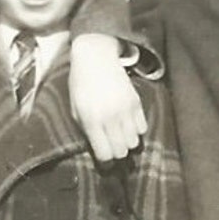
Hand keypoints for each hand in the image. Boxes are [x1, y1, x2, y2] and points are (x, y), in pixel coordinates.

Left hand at [68, 34, 146, 161]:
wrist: (95, 58)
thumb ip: (86, 131)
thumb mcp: (75, 110)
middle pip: (122, 151)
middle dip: (116, 152)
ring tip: (119, 135)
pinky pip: (143, 128)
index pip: (105, 154)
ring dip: (127, 142)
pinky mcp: (136, 102)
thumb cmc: (80, 85)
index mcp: (92, 121)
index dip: (104, 160)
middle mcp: (111, 117)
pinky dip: (136, 130)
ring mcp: (126, 110)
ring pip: (135, 142)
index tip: (103, 157)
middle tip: (111, 145)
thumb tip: (98, 149)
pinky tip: (127, 124)